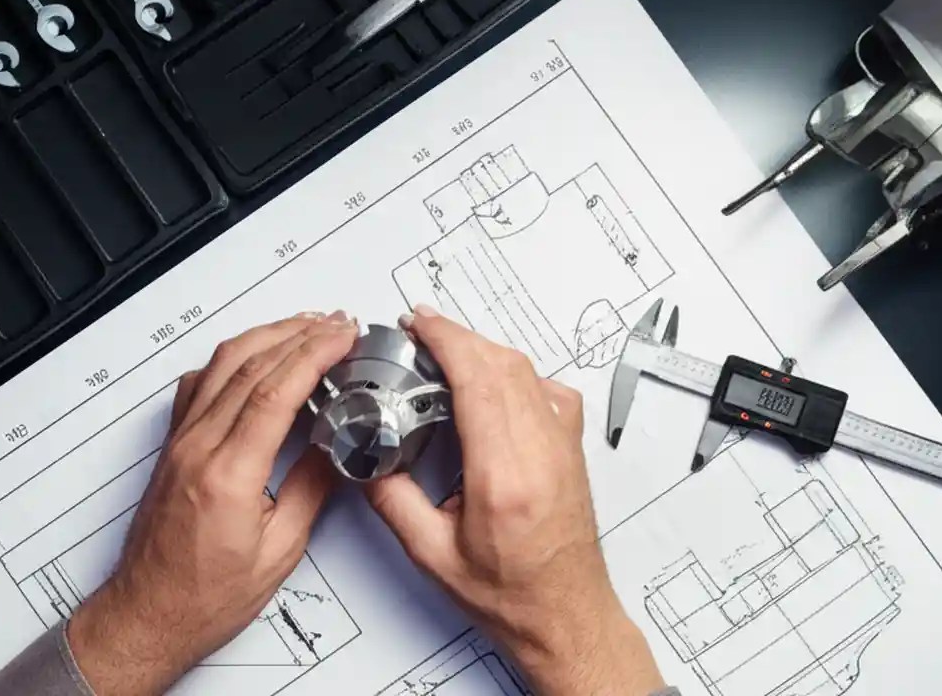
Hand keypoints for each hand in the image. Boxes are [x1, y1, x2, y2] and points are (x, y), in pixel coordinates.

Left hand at [67, 312, 357, 694]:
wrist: (148, 614)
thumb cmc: (203, 597)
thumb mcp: (279, 551)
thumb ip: (311, 490)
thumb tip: (335, 447)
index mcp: (227, 476)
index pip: (274, 392)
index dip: (314, 355)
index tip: (343, 337)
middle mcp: (197, 449)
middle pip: (249, 365)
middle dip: (299, 334)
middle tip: (335, 324)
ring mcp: (179, 443)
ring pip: (221, 364)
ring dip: (267, 336)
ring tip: (303, 327)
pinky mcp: (172, 446)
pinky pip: (198, 383)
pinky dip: (231, 358)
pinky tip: (251, 356)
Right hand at [366, 306, 663, 695]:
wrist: (567, 617)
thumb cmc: (513, 597)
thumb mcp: (433, 555)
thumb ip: (393, 501)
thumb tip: (368, 460)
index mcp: (504, 478)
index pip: (478, 382)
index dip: (447, 340)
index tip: (420, 323)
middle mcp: (541, 454)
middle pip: (503, 365)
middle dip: (459, 336)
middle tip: (422, 330)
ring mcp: (564, 448)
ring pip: (528, 372)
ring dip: (486, 351)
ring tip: (449, 351)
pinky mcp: (573, 449)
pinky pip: (550, 391)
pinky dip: (519, 374)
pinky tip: (496, 383)